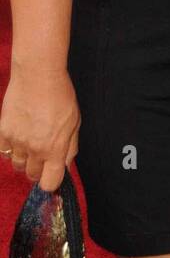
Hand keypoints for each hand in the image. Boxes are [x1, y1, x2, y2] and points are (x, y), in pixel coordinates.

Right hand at [0, 67, 79, 189]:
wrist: (37, 74)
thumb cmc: (60, 94)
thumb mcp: (75, 121)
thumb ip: (70, 147)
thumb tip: (65, 165)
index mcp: (55, 148)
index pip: (49, 183)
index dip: (51, 181)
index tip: (52, 174)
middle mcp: (35, 148)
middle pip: (32, 175)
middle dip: (38, 168)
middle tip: (43, 152)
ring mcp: (17, 141)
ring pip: (17, 165)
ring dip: (25, 158)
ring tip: (31, 140)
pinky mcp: (3, 132)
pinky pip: (5, 152)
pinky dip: (12, 148)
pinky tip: (20, 134)